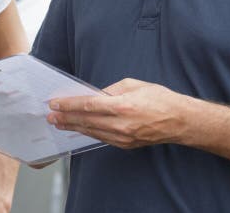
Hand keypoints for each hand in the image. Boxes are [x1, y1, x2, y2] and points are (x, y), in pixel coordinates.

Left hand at [46, 78, 191, 148]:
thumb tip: (95, 95)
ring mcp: (123, 137)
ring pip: (91, 132)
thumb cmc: (159, 98)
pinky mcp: (126, 144)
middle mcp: (121, 124)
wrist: (180, 121)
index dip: (69, 105)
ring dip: (73, 127)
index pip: (88, 105)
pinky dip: (88, 133)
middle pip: (86, 121)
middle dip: (65, 118)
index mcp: (122, 106)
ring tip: (58, 123)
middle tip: (50, 116)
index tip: (55, 103)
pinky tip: (78, 129)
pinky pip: (101, 138)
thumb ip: (111, 90)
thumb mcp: (134, 84)